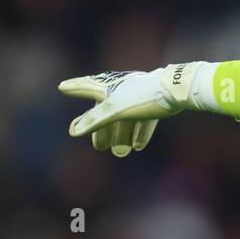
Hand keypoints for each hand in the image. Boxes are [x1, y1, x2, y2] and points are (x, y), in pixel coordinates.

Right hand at [59, 65, 199, 155]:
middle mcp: (122, 88)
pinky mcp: (155, 102)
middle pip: (107, 110)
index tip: (62, 87)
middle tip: (99, 146)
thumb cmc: (143, 97)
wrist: (177, 91)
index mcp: (109, 86)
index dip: (74, 87)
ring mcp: (139, 95)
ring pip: (125, 118)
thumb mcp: (115, 110)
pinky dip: (139, 132)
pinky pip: (143, 119)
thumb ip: (94, 120)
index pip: (87, 86)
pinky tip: (138, 146)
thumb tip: (74, 131)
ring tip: (120, 153)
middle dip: (103, 130)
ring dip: (122, 136)